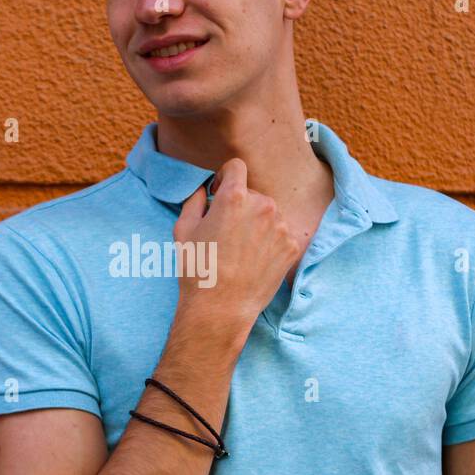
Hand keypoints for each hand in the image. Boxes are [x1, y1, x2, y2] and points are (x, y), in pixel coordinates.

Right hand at [173, 158, 300, 334]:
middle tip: (226, 232)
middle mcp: (262, 206)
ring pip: (268, 214)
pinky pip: (280, 234)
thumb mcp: (183, 230)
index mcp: (234, 197)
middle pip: (252, 194)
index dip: (225, 177)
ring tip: (241, 251)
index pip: (236, 166)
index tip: (220, 192)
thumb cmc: (198, 269)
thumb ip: (194, 200)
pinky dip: (269, 243)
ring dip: (256, 224)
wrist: (221, 308)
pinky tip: (254, 261)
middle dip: (240, 207)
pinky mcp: (291, 247)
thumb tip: (203, 191)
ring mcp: (281, 226)